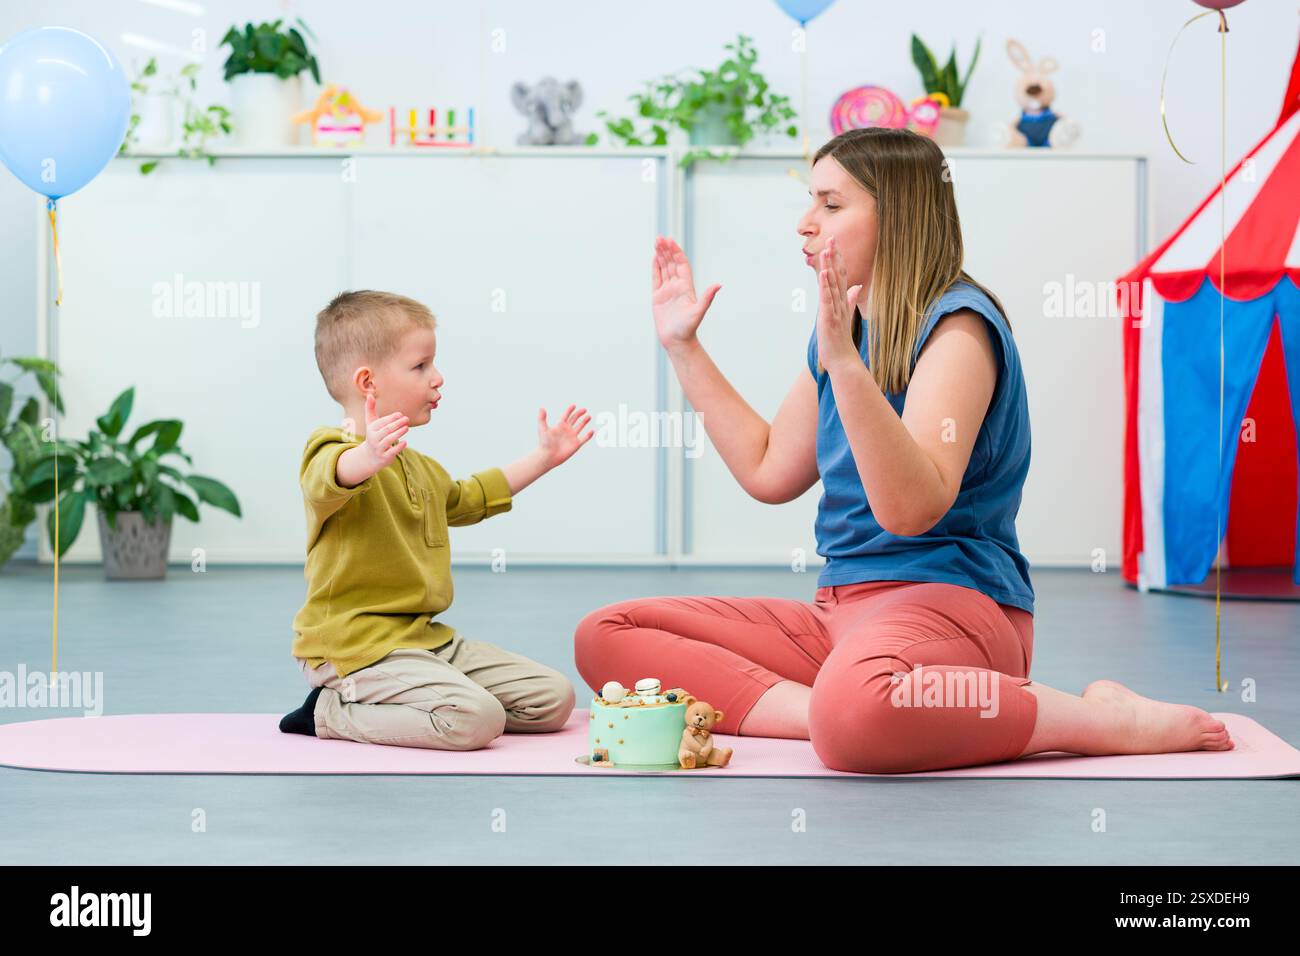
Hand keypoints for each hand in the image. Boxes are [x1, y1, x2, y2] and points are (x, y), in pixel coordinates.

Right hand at [362, 392, 407, 467]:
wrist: (369, 457)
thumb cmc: (374, 435)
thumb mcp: (371, 423)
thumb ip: (370, 409)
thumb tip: (369, 394)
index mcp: (371, 429)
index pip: (381, 422)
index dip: (391, 418)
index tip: (400, 414)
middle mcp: (373, 438)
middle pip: (386, 430)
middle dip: (397, 424)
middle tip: (407, 419)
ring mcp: (378, 448)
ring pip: (388, 440)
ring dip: (398, 433)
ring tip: (406, 428)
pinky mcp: (384, 457)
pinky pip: (391, 452)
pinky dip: (398, 447)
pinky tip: (405, 442)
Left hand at [537, 404, 593, 468]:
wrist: (548, 456)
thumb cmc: (544, 443)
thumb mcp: (543, 428)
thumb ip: (542, 418)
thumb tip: (541, 408)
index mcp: (560, 425)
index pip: (566, 415)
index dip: (570, 410)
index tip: (574, 405)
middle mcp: (567, 430)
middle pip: (575, 419)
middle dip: (579, 414)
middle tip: (584, 409)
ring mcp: (572, 437)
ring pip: (580, 426)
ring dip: (585, 421)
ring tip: (589, 416)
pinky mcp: (576, 444)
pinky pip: (585, 438)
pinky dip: (589, 435)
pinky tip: (592, 431)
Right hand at [652, 236, 720, 350]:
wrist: (677, 341)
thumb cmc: (688, 328)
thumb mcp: (699, 312)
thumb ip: (707, 298)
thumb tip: (719, 285)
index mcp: (686, 287)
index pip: (681, 265)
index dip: (676, 252)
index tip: (671, 241)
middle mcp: (677, 286)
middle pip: (672, 263)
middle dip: (667, 250)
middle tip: (660, 237)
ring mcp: (667, 291)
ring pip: (664, 268)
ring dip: (661, 255)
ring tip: (656, 241)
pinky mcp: (658, 297)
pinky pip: (656, 278)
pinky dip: (655, 267)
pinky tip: (654, 257)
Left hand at [816, 235, 862, 374]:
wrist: (843, 360)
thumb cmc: (841, 339)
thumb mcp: (845, 316)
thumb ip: (850, 299)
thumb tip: (856, 286)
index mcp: (842, 301)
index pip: (841, 276)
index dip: (838, 259)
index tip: (834, 243)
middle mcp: (840, 302)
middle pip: (837, 275)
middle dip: (834, 257)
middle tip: (831, 238)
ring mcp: (836, 310)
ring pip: (833, 285)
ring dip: (829, 266)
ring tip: (826, 250)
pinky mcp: (830, 318)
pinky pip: (828, 299)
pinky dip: (826, 286)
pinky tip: (824, 273)